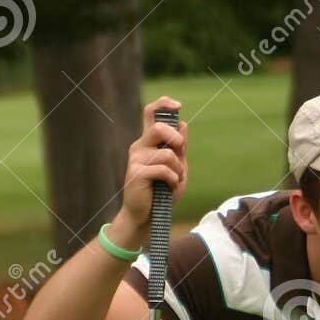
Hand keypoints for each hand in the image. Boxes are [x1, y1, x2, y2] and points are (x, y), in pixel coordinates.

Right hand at [109, 96, 187, 250]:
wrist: (147, 216)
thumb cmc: (162, 191)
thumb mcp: (177, 167)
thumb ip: (179, 148)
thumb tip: (184, 124)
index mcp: (149, 142)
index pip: (150, 114)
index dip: (163, 104)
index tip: (177, 105)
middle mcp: (139, 146)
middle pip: (158, 128)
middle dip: (176, 140)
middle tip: (181, 153)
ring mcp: (135, 159)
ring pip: (165, 153)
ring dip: (178, 168)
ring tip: (175, 179)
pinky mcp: (135, 173)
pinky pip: (163, 170)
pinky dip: (173, 179)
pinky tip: (169, 186)